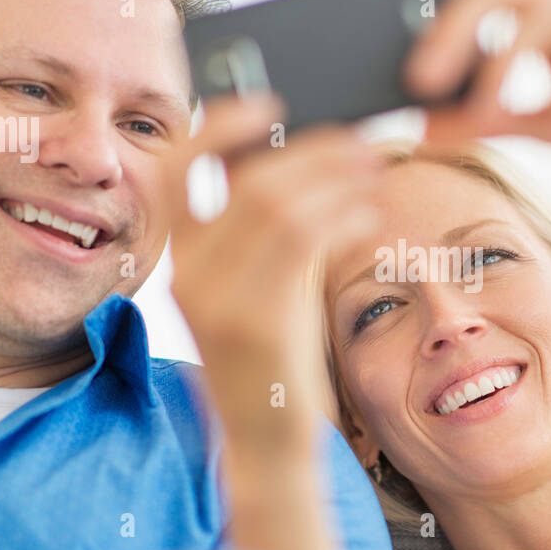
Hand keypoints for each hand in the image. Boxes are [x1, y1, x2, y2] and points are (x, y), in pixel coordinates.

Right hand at [159, 94, 381, 452]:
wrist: (266, 444)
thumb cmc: (272, 364)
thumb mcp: (252, 293)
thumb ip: (261, 237)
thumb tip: (301, 165)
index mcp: (181, 263)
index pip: (176, 170)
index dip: (221, 125)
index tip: (270, 105)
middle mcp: (187, 276)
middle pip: (247, 179)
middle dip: (312, 151)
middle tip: (360, 142)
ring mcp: (218, 301)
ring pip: (278, 202)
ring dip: (336, 177)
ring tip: (374, 170)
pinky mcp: (257, 323)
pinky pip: (303, 240)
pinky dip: (343, 213)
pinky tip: (369, 212)